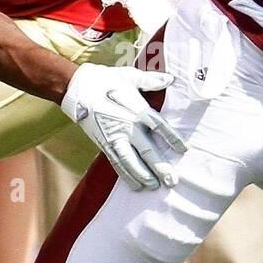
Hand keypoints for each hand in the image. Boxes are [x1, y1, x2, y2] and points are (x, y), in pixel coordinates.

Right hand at [61, 63, 186, 189]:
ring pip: (131, 161)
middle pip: (147, 150)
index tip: (184, 149)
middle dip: (160, 167)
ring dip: (143, 175)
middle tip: (172, 181)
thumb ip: (151, 80)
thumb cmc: (106, 80)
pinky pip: (116, 163)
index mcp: (138, 109)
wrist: (77, 87)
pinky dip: (126, 175)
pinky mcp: (103, 143)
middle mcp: (128, 126)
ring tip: (154, 186)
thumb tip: (170, 79)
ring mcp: (114, 137)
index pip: (160, 126)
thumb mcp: (131, 76)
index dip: (173, 138)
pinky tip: (136, 185)